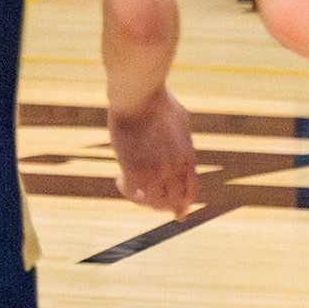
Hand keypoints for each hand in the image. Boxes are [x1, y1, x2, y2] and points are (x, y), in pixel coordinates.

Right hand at [108, 87, 197, 217]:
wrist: (140, 93)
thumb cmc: (159, 101)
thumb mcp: (180, 122)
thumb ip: (183, 142)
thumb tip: (183, 151)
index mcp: (188, 158)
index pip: (190, 194)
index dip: (182, 206)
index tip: (176, 214)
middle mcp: (174, 169)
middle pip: (170, 203)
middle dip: (158, 204)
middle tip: (144, 196)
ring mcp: (154, 170)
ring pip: (151, 201)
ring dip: (140, 198)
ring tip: (128, 184)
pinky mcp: (133, 167)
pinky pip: (131, 192)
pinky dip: (125, 190)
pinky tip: (118, 179)